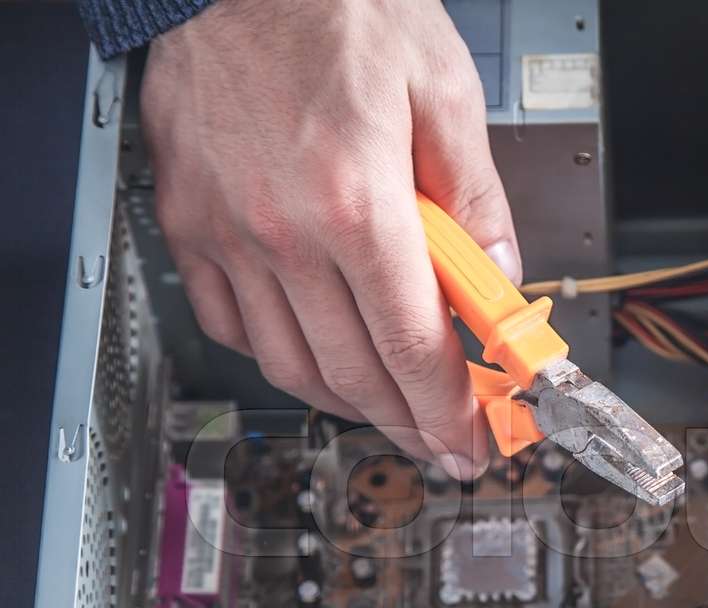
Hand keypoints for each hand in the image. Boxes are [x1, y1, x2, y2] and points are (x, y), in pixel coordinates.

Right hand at [142, 0, 518, 477]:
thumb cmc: (333, 4)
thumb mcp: (444, 88)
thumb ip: (477, 196)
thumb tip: (499, 274)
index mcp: (358, 202)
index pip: (412, 346)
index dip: (449, 411)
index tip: (474, 440)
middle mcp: (285, 230)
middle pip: (353, 371)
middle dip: (409, 425)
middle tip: (445, 445)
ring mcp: (227, 231)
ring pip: (288, 362)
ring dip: (347, 402)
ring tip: (391, 411)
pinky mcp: (189, 221)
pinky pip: (229, 321)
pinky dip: (276, 355)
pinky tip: (315, 355)